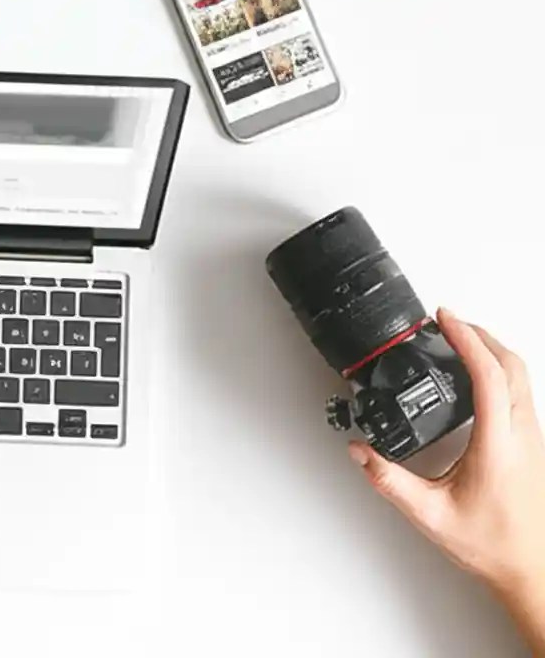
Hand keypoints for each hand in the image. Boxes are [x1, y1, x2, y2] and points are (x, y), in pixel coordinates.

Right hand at [349, 309, 544, 649]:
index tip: (444, 320)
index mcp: (499, 444)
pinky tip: (478, 379)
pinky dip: (500, 371)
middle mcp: (522, 435)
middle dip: (479, 334)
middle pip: (511, 364)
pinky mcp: (532, 445)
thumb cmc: (495, 545)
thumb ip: (390, 481)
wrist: (533, 568)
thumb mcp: (430, 515)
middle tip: (449, 322)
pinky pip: (520, 392)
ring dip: (492, 350)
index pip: (488, 375)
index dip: (466, 340)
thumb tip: (361, 453)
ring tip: (461, 341)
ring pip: (521, 376)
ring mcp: (532, 438)